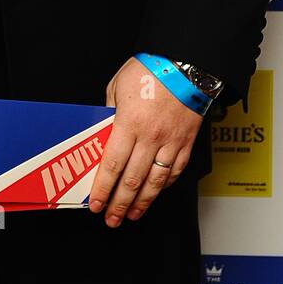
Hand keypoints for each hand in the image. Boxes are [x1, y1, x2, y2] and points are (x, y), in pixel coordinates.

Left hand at [89, 58, 202, 225]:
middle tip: (111, 218)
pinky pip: (174, 171)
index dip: (103, 188)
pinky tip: (155, 193)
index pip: (112, 164)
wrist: (187, 64)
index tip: (95, 204)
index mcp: (130, 123)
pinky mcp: (186, 143)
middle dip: (120, 203)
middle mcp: (151, 137)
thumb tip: (103, 132)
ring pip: (155, 182)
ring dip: (142, 202)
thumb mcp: (117, 86)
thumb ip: (109, 112)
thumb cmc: (151, 70)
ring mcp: (171, 142)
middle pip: (133, 180)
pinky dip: (163, 186)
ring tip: (132, 215)